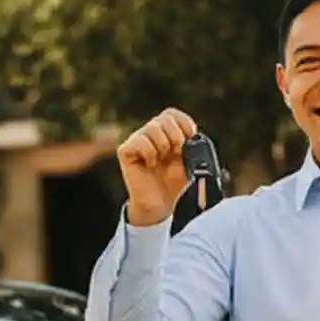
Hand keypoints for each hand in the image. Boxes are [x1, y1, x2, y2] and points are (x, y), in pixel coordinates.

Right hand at [116, 107, 197, 225]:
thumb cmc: (174, 185)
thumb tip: (194, 136)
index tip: (191, 138)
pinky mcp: (125, 151)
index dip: (184, 123)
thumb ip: (191, 146)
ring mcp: (136, 141)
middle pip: (164, 119)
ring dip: (163, 146)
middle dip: (176, 137)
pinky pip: (140, 141)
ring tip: (161, 161)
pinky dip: (149, 154)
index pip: (172, 114)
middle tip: (176, 154)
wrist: (161, 206)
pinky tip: (149, 165)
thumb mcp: (189, 162)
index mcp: (165, 133)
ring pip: (152, 128)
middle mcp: (149, 134)